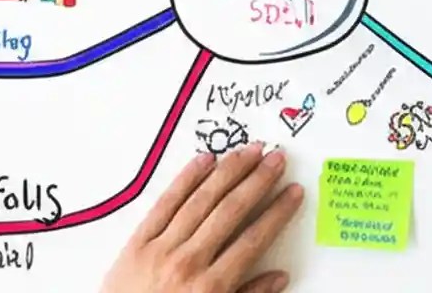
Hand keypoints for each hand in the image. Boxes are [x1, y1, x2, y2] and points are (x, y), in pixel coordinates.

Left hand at [101, 143, 302, 292]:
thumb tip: (278, 278)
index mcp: (211, 288)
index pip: (254, 239)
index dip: (277, 212)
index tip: (292, 192)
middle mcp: (189, 262)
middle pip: (231, 211)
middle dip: (258, 180)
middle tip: (275, 158)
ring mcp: (162, 248)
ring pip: (202, 199)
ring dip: (229, 171)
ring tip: (249, 151)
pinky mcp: (138, 241)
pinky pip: (165, 203)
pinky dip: (186, 179)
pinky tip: (204, 161)